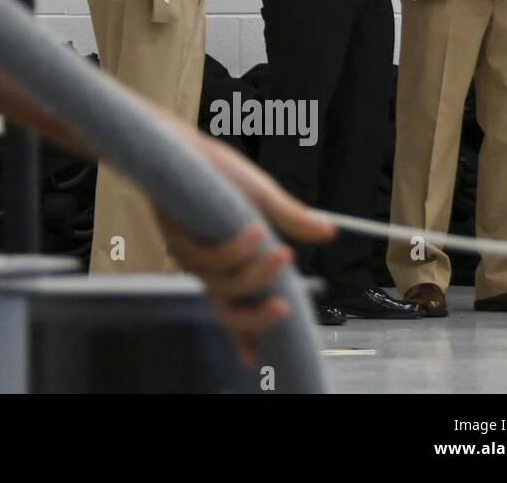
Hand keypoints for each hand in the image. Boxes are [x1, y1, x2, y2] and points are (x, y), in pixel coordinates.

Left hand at [151, 115, 334, 366]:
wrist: (183, 145)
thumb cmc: (219, 172)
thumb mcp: (263, 196)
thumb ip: (291, 218)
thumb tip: (330, 232)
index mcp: (226, 263)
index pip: (235, 307)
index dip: (246, 336)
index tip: (256, 360)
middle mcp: (206, 266)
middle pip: (226, 312)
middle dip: (257, 319)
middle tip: (287, 306)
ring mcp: (190, 255)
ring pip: (224, 286)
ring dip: (255, 273)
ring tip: (279, 249)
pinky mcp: (176, 238)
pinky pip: (209, 259)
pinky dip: (235, 248)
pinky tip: (254, 228)